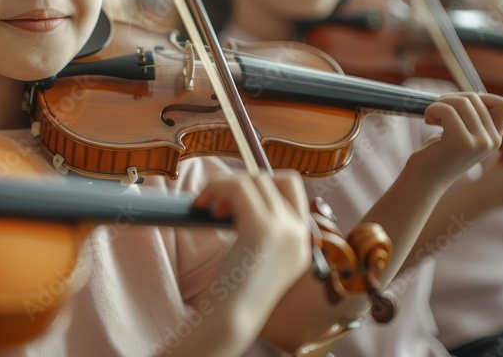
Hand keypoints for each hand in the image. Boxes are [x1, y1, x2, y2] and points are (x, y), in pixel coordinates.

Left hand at [184, 172, 310, 352]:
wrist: (231, 323)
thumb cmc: (233, 297)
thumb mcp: (256, 262)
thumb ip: (258, 233)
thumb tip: (233, 200)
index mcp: (301, 244)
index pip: (293, 192)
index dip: (264, 186)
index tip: (235, 203)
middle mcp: (299, 234)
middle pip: (278, 179)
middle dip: (248, 182)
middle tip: (223, 206)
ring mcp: (285, 230)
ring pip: (255, 180)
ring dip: (225, 185)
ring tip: (207, 207)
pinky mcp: (261, 228)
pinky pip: (238, 187)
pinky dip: (215, 188)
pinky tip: (201, 205)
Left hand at [412, 92, 502, 185]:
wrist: (423, 181)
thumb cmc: (437, 154)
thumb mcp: (461, 134)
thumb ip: (472, 118)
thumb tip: (470, 96)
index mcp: (495, 138)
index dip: (479, 97)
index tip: (458, 107)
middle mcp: (491, 141)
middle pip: (476, 99)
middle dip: (451, 99)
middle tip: (437, 112)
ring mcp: (479, 142)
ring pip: (462, 102)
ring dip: (440, 104)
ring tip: (432, 117)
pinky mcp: (462, 143)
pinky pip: (447, 110)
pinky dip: (433, 110)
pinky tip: (428, 121)